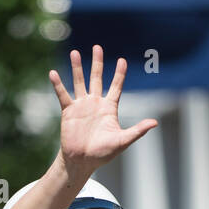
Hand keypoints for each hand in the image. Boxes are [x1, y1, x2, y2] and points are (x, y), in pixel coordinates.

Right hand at [50, 46, 156, 171]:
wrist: (82, 161)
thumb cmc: (103, 153)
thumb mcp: (122, 141)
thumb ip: (137, 131)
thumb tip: (154, 123)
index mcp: (109, 108)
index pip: (116, 86)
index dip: (120, 74)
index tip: (123, 60)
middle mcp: (95, 103)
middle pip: (97, 78)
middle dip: (97, 63)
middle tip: (97, 47)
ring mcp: (81, 106)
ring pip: (79, 82)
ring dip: (77, 68)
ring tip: (75, 53)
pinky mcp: (68, 111)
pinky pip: (63, 95)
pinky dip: (58, 84)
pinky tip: (53, 73)